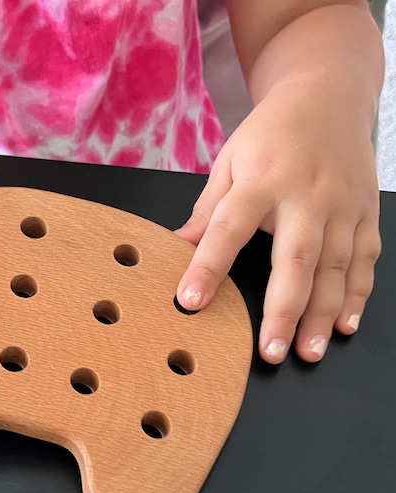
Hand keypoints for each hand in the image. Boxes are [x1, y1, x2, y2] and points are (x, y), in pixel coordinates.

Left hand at [175, 79, 380, 363]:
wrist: (329, 92)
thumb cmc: (271, 133)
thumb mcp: (229, 162)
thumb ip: (207, 210)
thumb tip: (175, 248)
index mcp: (261, 180)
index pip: (227, 230)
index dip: (208, 267)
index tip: (189, 301)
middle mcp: (306, 194)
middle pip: (294, 260)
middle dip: (283, 310)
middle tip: (270, 352)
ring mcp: (342, 204)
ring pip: (335, 268)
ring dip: (323, 314)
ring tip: (308, 351)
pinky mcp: (365, 211)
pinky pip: (365, 259)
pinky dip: (357, 295)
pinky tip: (345, 325)